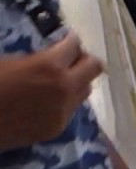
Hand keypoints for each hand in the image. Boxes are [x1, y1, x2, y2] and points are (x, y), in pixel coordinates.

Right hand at [0, 35, 102, 151]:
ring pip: (85, 90)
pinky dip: (64, 100)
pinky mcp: (58, 128)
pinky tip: (46, 100)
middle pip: (94, 67)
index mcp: (48, 66)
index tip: (67, 40)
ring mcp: (64, 110)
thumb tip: (48, 55)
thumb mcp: (7, 62)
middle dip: (83, 59)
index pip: (74, 45)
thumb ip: (34, 58)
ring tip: (58, 80)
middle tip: (70, 59)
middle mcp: (64, 88)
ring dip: (76, 81)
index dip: (70, 41)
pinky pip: (71, 109)